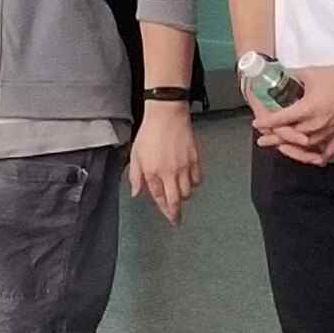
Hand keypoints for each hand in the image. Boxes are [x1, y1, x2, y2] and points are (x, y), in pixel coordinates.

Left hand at [129, 103, 200, 222]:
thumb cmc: (150, 131)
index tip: (169, 218)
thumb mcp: (135, 154)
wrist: (167, 114)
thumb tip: (136, 192)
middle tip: (176, 218)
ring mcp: (183, 167)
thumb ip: (135, 176)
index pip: (159, 198)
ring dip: (183, 196)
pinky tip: (189, 180)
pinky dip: (194, 183)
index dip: (164, 211)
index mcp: (152, 172)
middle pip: (176, 200)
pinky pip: (198, 179)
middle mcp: (169, 172)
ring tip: (179, 194)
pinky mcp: (194, 159)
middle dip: (176, 213)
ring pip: (187, 192)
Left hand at [258, 63, 333, 163]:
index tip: (257, 124)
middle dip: (275, 138)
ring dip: (292, 148)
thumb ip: (293, 76)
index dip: (267, 122)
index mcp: (308, 108)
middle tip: (263, 140)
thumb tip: (280, 76)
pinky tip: (312, 159)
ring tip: (282, 149)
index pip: (281, 119)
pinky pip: (328, 151)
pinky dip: (318, 156)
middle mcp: (317, 123)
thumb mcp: (311, 72)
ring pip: (307, 146)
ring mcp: (330, 130)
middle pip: (291, 136)